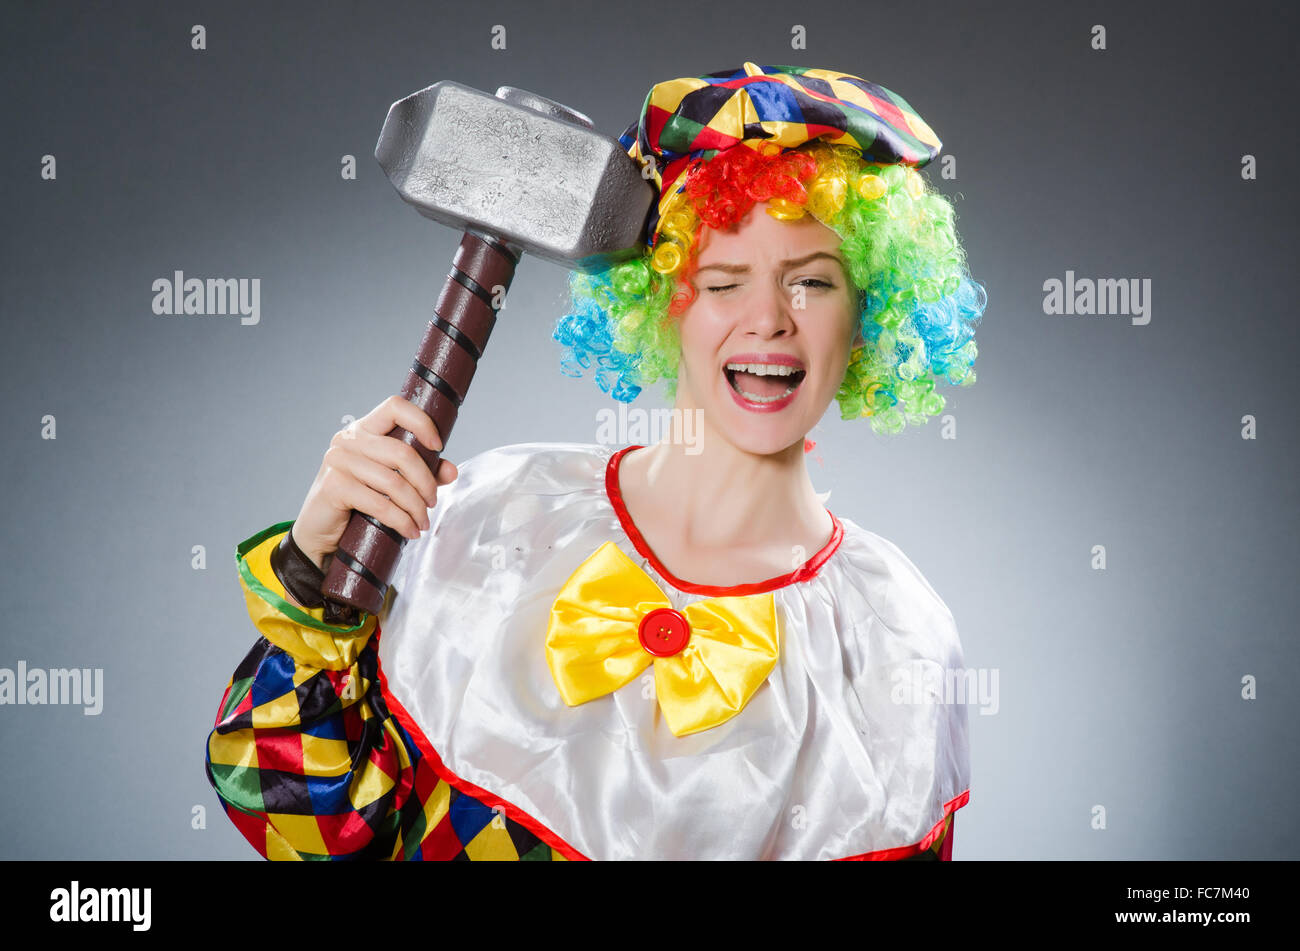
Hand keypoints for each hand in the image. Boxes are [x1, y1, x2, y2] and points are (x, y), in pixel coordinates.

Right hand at [289, 396, 457, 570]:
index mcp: (363, 430)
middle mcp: (348, 440)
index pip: (395, 407)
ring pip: (394, 482)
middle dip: (425, 482)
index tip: (438, 445)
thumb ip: (421, 473)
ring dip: (415, 507)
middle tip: (432, 503)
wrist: (321, 533)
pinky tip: (409, 531)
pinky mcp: (334, 486)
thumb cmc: (357, 503)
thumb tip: (451, 470)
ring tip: (422, 523)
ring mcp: (338, 461)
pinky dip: (400, 520)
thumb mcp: (391, 484)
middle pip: (402, 452)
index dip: (422, 422)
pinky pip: (379, 503)